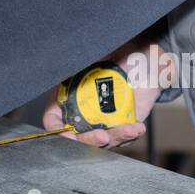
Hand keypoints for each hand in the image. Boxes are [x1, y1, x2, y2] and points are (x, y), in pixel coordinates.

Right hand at [44, 37, 166, 148]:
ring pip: (103, 140)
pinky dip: (130, 134)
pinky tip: (136, 128)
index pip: (53, 120)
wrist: (140, 59)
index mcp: (68, 97)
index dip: (56, 129)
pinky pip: (123, 136)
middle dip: (89, 140)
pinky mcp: (121, 124)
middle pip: (78, 136)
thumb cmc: (114, 54)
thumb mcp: (93, 54)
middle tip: (100, 136)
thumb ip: (79, 61)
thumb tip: (69, 61)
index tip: (66, 133)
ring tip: (126, 130)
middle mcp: (83, 113)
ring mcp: (102, 121)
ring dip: (115, 137)